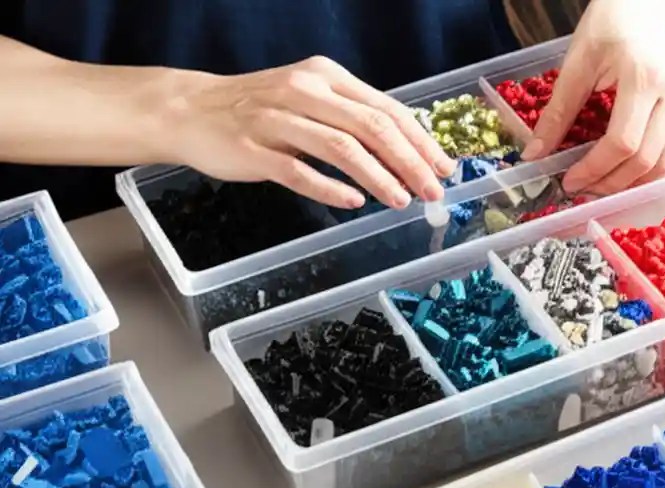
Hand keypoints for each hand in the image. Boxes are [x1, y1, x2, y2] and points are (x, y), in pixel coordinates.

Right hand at [166, 56, 455, 209]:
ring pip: (340, 148)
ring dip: (377, 177)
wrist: (190, 110)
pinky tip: (353, 203)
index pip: (386, 109)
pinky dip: (329, 188)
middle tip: (432, 191)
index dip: (420, 141)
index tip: (444, 168)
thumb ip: (352, 117)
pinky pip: (297, 171)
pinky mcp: (253, 150)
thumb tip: (407, 150)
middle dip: (409, 162)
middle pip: (370, 128)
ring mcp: (277, 120)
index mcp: (326, 77)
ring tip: (401, 200)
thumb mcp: (310, 98)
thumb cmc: (260, 110)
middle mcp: (304, 92)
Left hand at [522, 0, 664, 194]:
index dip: (593, 170)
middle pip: (645, 161)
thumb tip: (535, 155)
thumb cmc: (611, 22)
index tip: (569, 182)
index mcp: (643, 78)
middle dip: (610, 183)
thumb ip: (557, 112)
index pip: (621, 143)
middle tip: (583, 190)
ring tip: (602, 185)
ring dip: (632, 183)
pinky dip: (649, 169)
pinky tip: (624, 170)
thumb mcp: (578, 62)